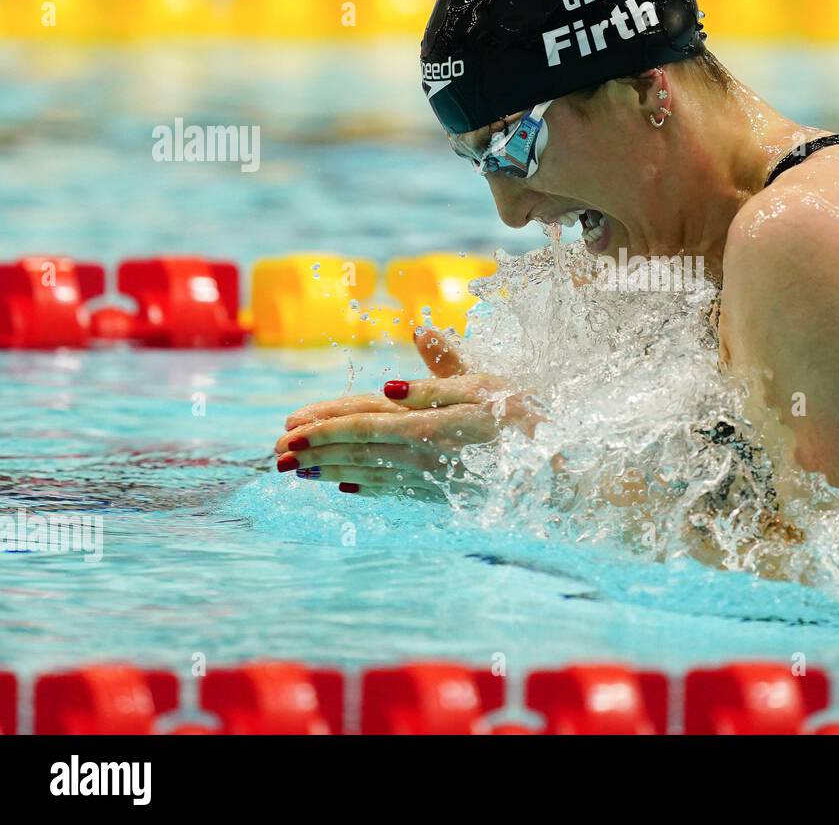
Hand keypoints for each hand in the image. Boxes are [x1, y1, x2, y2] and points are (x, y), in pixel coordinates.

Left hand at [273, 328, 539, 493]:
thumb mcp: (488, 383)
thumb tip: (408, 347)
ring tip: (297, 472)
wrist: (556, 475)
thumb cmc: (524, 419)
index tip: (290, 426)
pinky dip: (365, 487)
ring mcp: (429, 478)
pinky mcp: (439, 496)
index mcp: (428, 420)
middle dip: (315, 450)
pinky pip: (392, 491)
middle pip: (358, 448)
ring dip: (329, 470)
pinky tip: (346, 486)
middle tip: (276, 454)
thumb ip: (444, 368)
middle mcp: (421, 452)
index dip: (326, 423)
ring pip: (368, 472)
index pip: (366, 419)